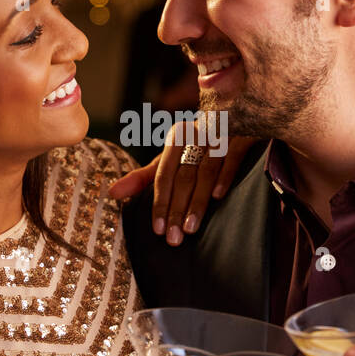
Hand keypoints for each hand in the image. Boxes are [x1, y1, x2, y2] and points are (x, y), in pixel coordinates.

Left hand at [108, 118, 257, 245]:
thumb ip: (143, 177)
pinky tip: (218, 198)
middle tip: (173, 238)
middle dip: (176, 209)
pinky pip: (231, 158)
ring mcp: (220, 135)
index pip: (163, 175)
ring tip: (190, 229)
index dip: (160, 202)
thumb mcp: (171, 158)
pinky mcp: (242, 137)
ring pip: (205, 172)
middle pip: (182, 177)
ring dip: (197, 202)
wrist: (237, 117)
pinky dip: (224, 177)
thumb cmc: (198, 146)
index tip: (157, 229)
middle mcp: (196, 134)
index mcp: (177, 138)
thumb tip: (111, 193)